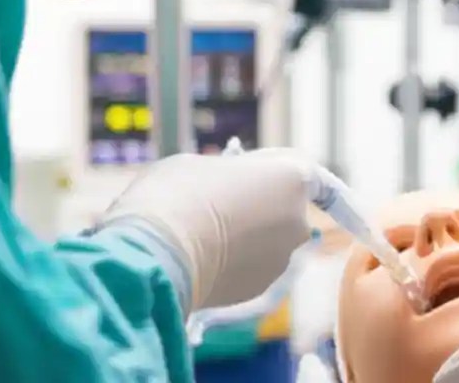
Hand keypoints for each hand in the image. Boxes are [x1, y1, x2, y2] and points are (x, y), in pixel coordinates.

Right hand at [100, 150, 312, 310]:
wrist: (156, 257)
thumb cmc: (177, 195)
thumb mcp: (201, 165)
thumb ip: (230, 173)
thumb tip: (231, 183)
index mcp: (292, 179)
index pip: (302, 172)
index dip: (276, 170)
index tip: (256, 172)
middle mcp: (298, 222)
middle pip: (283, 208)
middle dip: (259, 205)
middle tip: (219, 201)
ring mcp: (282, 261)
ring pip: (268, 242)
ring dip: (247, 238)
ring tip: (204, 234)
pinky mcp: (260, 292)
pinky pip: (251, 269)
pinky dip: (235, 265)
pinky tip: (202, 259)